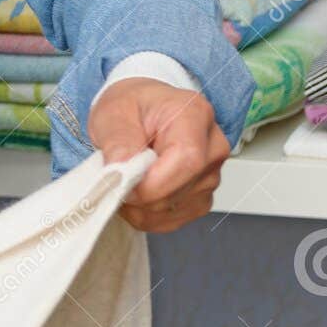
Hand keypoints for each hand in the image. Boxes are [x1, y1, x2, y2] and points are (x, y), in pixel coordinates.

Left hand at [87, 78, 229, 232]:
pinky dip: (145, 213)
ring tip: (126, 175)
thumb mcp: (113, 112)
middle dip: (138, 193)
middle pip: (179, 190)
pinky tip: (137, 189)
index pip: (187, 160)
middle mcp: (212, 147)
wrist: (142, 111)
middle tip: (114, 173)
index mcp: (195, 115)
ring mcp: (211, 175)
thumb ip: (118, 141)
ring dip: (139, 205)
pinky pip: (171, 220)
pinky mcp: (202, 197)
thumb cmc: (132, 106)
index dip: (152, 182)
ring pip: (173, 210)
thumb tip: (121, 173)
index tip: (121, 182)